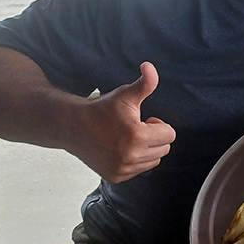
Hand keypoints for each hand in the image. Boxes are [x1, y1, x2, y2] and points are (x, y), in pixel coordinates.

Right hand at [68, 62, 175, 182]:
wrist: (73, 126)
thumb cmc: (102, 109)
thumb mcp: (125, 95)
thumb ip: (145, 83)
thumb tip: (150, 66)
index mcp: (137, 136)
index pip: (170, 135)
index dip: (159, 125)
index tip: (145, 119)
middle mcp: (131, 156)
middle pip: (164, 149)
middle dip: (155, 137)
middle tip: (136, 128)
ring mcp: (123, 169)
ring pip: (153, 161)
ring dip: (147, 150)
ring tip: (129, 138)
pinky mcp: (116, 177)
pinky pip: (139, 170)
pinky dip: (135, 161)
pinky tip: (121, 148)